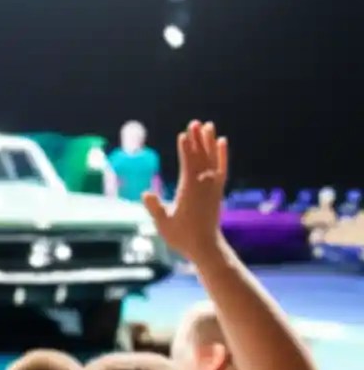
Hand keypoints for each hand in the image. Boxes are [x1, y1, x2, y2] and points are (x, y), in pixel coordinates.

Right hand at [143, 120, 228, 260]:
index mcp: (190, 191)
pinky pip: (222, 168)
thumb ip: (155, 208)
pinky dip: (222, 155)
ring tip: (207, 125)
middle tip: (194, 123)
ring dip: (209, 142)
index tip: (184, 134)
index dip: (186, 149)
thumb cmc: (181, 236)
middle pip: (200, 157)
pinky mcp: (218, 190)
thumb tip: (146, 193)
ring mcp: (213, 186)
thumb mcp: (163, 224)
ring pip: (212, 159)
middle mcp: (204, 185)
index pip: (188, 165)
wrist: (205, 246)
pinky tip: (222, 142)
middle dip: (197, 140)